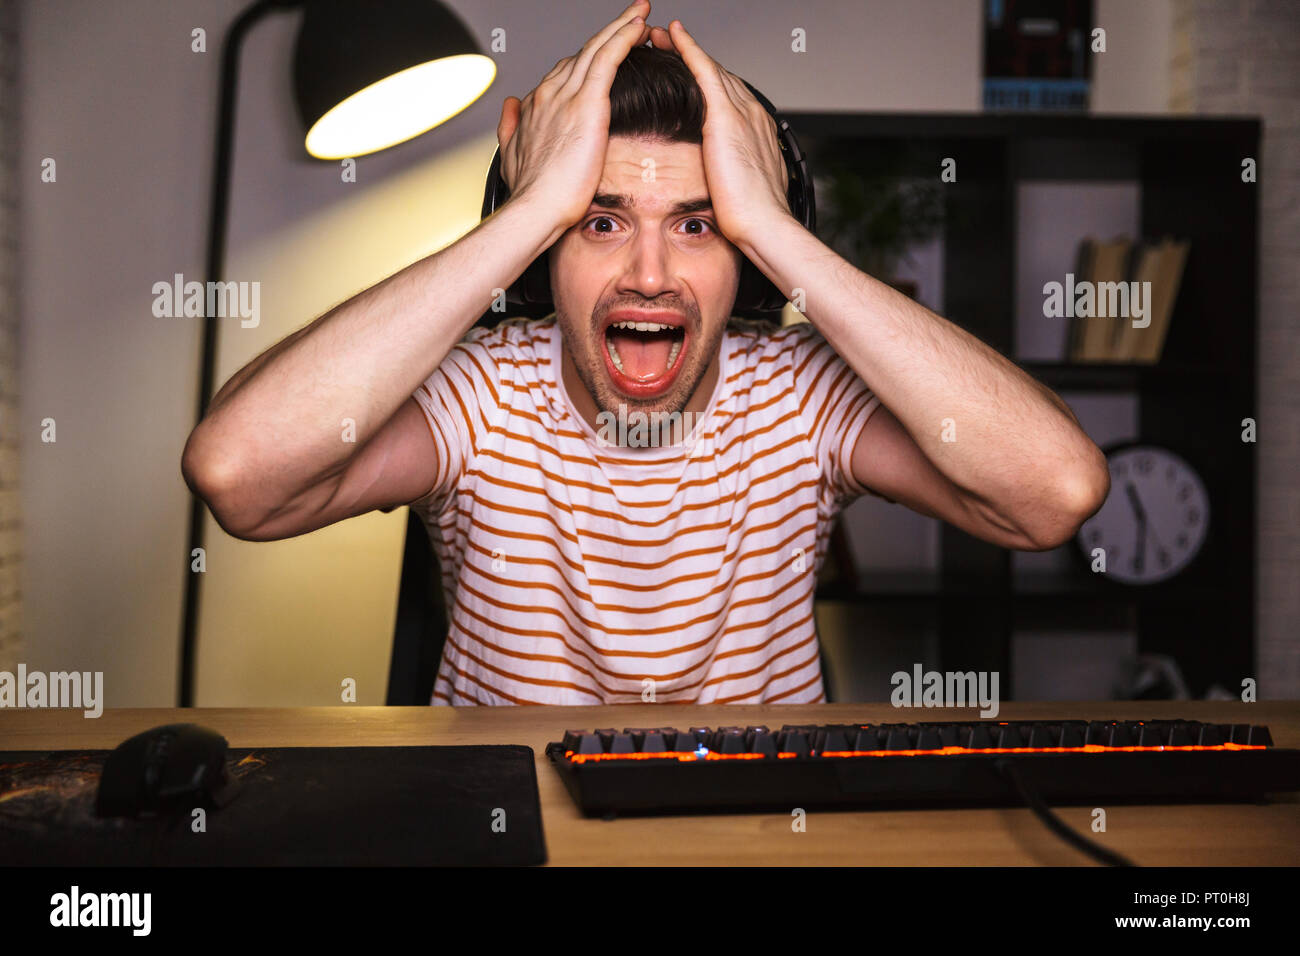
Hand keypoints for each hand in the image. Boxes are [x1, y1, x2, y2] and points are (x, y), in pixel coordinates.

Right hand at [495, 0, 652, 231]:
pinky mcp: (587, 103)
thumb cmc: (531, 193)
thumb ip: (511, 126)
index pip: (566, 71)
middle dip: (607, 33)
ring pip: (597, 47)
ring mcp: (568, 96)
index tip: (602, 52)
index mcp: (538, 105)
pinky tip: (639, 26)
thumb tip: (510, 105)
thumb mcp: (512, 154)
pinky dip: (624, 37)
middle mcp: (550, 93)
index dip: (586, 59)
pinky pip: (608, 58)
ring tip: (640, 13)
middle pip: (583, 53)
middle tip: (629, 19)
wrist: (535, 209)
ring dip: (621, 26)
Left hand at [648, 20, 792, 250]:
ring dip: (683, 48)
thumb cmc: (753, 219)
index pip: (726, 94)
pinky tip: (671, 35)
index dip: (703, 79)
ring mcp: (741, 111)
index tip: (684, 71)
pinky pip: (703, 70)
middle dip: (691, 57)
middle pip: (717, 75)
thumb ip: (729, 176)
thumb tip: (717, 184)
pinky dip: (687, 48)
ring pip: (709, 67)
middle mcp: (752, 113)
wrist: (765, 225)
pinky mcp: (726, 116)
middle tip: (665, 42)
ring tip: (660, 37)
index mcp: (755, 131)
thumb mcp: (739, 190)